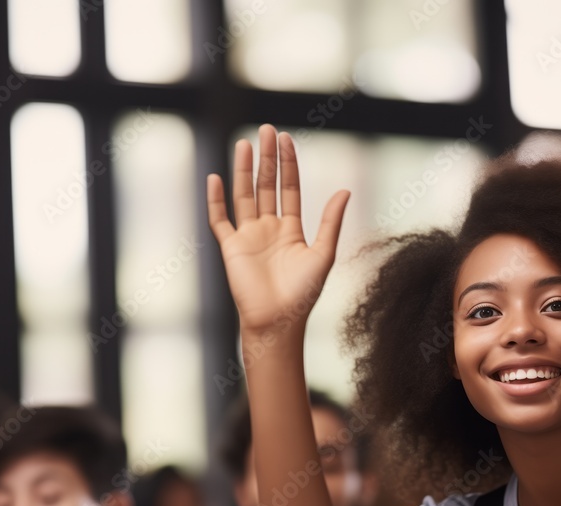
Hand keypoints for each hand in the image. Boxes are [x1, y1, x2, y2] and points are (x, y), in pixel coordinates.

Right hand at [207, 124, 350, 334]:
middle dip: (266, 158)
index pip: (288, 188)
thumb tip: (345, 190)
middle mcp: (268, 229)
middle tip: (266, 130)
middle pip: (266, 185)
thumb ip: (331, 222)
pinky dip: (216, 199)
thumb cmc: (303, 294)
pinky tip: (216, 178)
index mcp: (291, 229)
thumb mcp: (323, 254)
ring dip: (244, 171)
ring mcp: (248, 236)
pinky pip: (220, 219)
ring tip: (244, 144)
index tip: (286, 139)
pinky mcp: (231, 247)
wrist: (278, 321)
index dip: (287, 164)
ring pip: (244, 196)